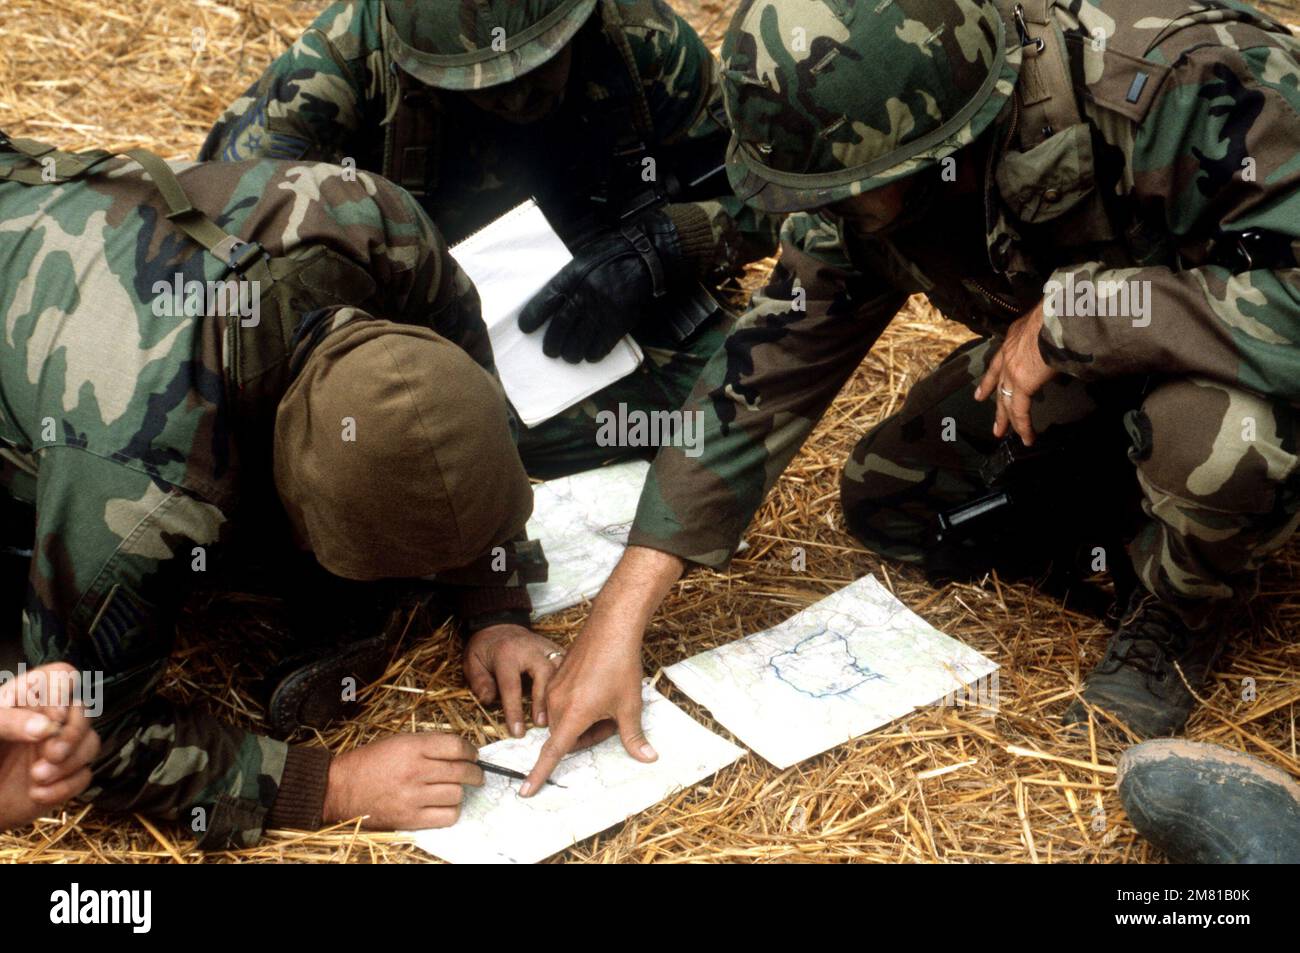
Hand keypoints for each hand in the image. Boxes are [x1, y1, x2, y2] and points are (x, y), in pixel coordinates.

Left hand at [0, 663, 100, 830]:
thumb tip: (47, 727)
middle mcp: (50, 719)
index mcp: (27, 698)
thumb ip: (9, 722)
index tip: (55, 717)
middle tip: (51, 755)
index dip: (64, 693)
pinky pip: (84, 776)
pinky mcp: (66, 776)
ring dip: (69, 764)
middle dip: (72, 735)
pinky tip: (37, 794)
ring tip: (37, 778)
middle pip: (83, 712)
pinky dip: (64, 788)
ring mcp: (60, 748)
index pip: (61, 676)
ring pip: (90, 743)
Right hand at [322, 733, 482, 829]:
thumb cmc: (369, 762)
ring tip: (454, 789)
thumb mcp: (398, 741)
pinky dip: (451, 811)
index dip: (470, 751)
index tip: (473, 755)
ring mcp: (413, 797)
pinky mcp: (410, 819)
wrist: (339, 789)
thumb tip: (460, 751)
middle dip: (475, 773)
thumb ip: (428, 744)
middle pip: (462, 772)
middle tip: (476, 774)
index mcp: (412, 747)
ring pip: (457, 795)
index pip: (457, 747)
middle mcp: (415, 771)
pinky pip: (446, 817)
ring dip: (460, 792)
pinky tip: (444, 805)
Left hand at [464, 624, 563, 737]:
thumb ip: (479, 681)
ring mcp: (544, 647)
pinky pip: (566, 663)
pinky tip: (569, 697)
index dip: (515, 711)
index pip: (511, 686)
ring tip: (558, 715)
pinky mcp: (554, 648)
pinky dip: (569, 680)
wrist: (499, 625)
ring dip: (560, 692)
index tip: (518, 732)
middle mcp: (529, 649)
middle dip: (544, 701)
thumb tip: (489, 700)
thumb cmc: (485, 648)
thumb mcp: (472, 662)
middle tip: (542, 725)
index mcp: (506, 654)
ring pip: (559, 668)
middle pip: (544, 674)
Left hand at [518, 211, 682, 362]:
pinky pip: (602, 345)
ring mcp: (601, 310)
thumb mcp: (581, 260)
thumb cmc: (609, 256)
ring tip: (570, 356)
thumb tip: (551, 303)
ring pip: (579, 341)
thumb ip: (567, 280)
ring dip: (571, 353)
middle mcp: (583, 295)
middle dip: (552, 344)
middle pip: (560, 327)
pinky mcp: (618, 321)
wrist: (643, 257)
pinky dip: (594, 354)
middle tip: (550, 351)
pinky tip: (590, 355)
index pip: (545, 301)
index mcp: (571, 277)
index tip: (525, 329)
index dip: (533, 318)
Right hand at [519, 626, 649, 795]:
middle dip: (587, 736)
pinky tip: (598, 688)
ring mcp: (554, 689)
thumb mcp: (629, 705)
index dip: (539, 774)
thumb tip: (647, 758)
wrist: (611, 628)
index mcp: (572, 715)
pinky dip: (579, 706)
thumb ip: (633, 737)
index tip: (526, 792)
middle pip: (565, 737)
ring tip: (607, 702)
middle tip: (612, 720)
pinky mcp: (555, 677)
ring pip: (564, 720)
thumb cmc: (620, 666)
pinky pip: (563, 703)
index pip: (552, 753)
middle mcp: (556, 704)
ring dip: (583, 721)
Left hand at [974, 301, 1056, 444]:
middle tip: (994, 422)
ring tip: (1003, 434)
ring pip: (1006, 401)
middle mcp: (1008, 353)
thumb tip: (1063, 342)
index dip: (989, 380)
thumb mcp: (1047, 321)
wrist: (1059, 315)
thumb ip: (1048, 335)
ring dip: (1007, 420)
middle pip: (999, 385)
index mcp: (1013, 338)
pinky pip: (1020, 411)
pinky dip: (1024, 426)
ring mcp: (1012, 370)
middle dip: (997, 406)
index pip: (998, 362)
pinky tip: (1027, 438)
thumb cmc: (1060, 313)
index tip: (981, 395)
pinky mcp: (1022, 384)